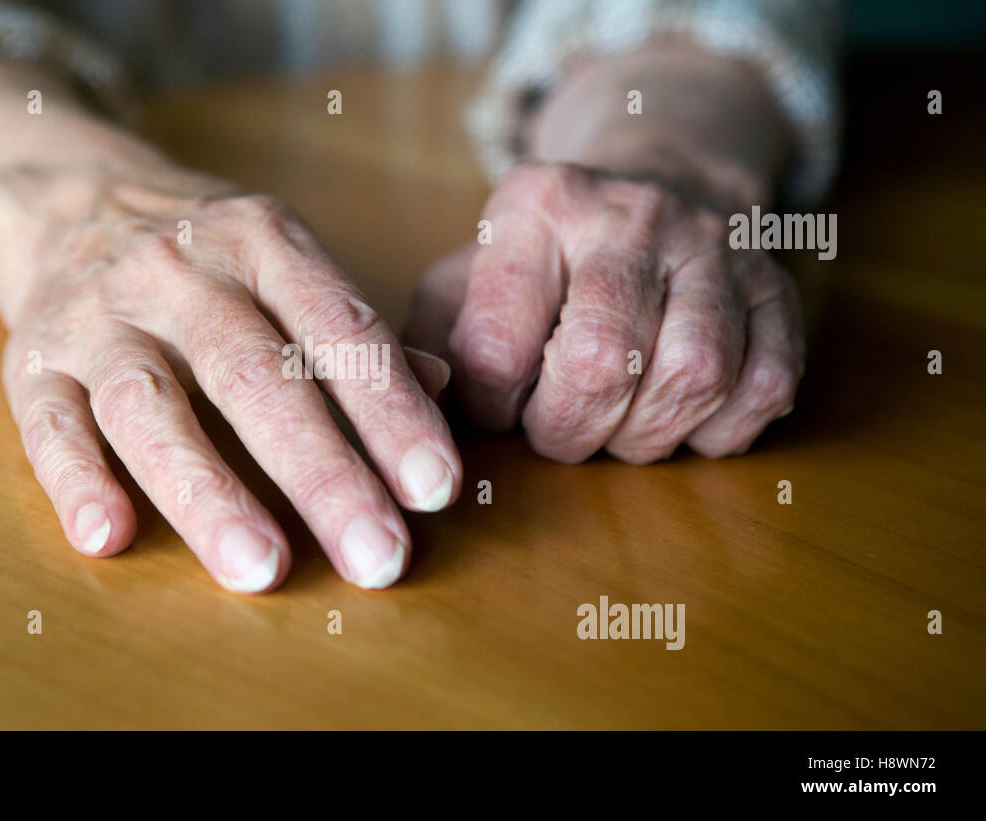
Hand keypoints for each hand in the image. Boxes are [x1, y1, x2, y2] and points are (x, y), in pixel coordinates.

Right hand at [0, 164, 460, 591]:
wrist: (65, 200)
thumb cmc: (206, 255)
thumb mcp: (286, 259)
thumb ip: (355, 329)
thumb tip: (441, 388)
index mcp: (262, 240)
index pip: (337, 328)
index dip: (389, 410)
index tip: (434, 490)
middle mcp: (178, 271)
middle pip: (252, 375)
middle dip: (320, 472)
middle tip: (375, 559)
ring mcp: (96, 315)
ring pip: (148, 404)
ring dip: (206, 490)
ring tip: (260, 569)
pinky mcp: (30, 359)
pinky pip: (46, 423)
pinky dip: (74, 480)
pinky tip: (108, 539)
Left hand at [408, 162, 803, 462]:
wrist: (660, 179)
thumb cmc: (542, 261)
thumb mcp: (464, 279)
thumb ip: (429, 341)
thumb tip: (422, 403)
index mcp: (536, 204)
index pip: (497, 346)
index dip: (493, 406)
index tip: (501, 404)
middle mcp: (632, 212)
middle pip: (602, 360)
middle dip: (569, 431)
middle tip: (558, 434)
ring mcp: (716, 246)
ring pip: (694, 375)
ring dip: (646, 435)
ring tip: (617, 427)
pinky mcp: (778, 286)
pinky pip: (763, 387)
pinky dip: (718, 431)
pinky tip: (681, 417)